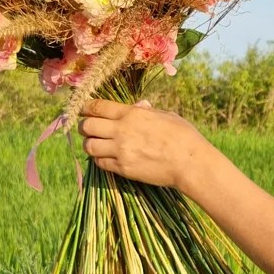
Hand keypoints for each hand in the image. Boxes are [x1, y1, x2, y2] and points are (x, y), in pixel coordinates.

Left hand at [77, 99, 212, 190]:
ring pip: (89, 146)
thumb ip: (146, 111)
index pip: (97, 107)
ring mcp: (121, 151)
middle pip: (87, 126)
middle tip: (86, 128)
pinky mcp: (123, 169)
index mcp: (132, 114)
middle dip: (83, 126)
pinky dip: (99, 159)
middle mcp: (122, 131)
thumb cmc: (183, 135)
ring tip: (95, 144)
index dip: (86, 107)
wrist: (190, 163)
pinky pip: (100, 163)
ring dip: (89, 144)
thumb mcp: (165, 115)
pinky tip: (106, 157)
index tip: (82, 109)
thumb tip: (137, 105)